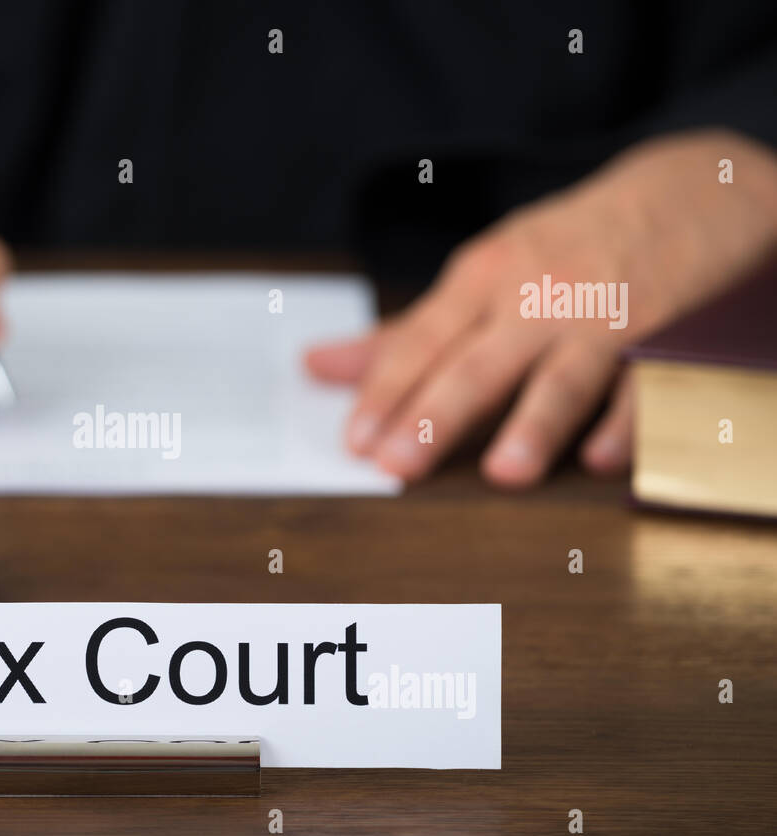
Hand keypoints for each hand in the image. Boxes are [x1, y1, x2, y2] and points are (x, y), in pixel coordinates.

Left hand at [306, 130, 776, 485]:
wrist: (689, 194)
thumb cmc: (562, 250)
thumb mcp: (479, 275)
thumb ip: (402, 336)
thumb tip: (314, 366)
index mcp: (482, 280)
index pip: (421, 342)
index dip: (386, 392)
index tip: (354, 440)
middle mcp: (536, 298)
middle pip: (479, 363)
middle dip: (436, 414)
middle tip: (397, 465)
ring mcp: (603, 319)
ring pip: (562, 377)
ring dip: (534, 424)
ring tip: (504, 474)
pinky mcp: (667, 341)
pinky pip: (647, 387)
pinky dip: (628, 423)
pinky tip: (600, 459)